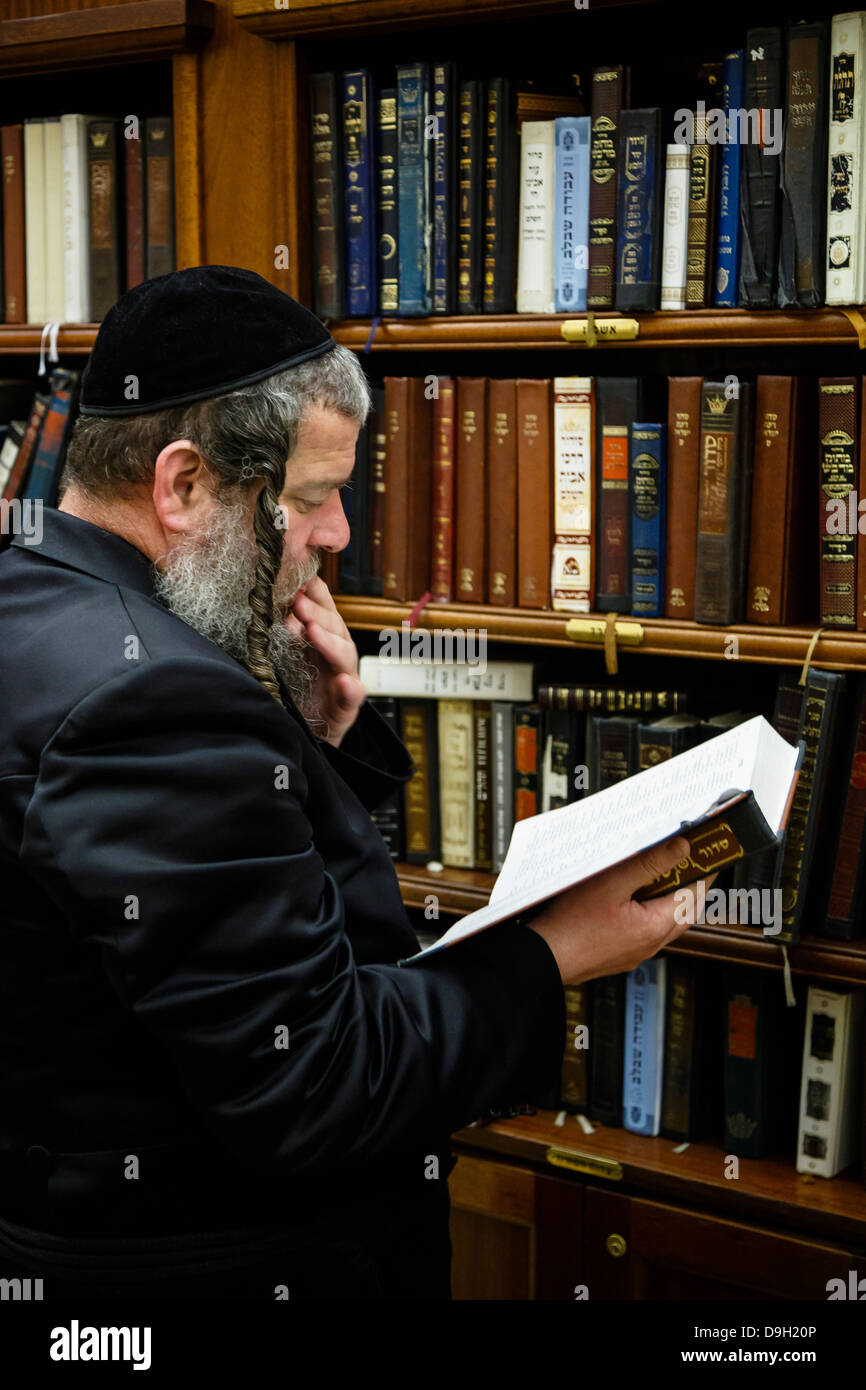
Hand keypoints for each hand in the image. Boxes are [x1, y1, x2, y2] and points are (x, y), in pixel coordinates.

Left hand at [283, 575, 365, 745]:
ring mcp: (343, 679)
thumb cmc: (298, 690)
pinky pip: (352, 697)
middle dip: (317, 613)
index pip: (323, 608)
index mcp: (323, 638)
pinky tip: (345, 683)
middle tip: (298, 603)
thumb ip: (286, 629)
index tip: (299, 578)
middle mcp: (336, 654)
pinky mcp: (346, 708)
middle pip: (334, 627)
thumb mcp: (288, 655)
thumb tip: (269, 599)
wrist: (309, 732)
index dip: (315, 592)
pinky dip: (350, 689)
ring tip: (313, 631)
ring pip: (344, 655)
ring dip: (329, 642)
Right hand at [527, 835, 706, 985]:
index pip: (694, 895)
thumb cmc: (569, 925)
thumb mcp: (610, 884)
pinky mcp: (619, 955)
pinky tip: (629, 897)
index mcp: (655, 927)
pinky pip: (644, 930)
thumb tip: (682, 848)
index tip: (708, 850)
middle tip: (688, 858)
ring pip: (664, 922)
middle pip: (683, 911)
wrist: (541, 960)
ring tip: (658, 872)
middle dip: (689, 884)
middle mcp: (650, 944)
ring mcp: (634, 952)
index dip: (703, 870)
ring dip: (667, 898)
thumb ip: (649, 864)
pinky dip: (647, 911)